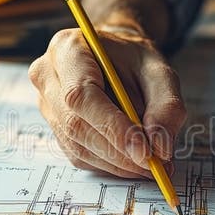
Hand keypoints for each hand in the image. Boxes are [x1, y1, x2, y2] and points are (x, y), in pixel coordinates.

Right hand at [29, 27, 185, 177]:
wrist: (113, 59)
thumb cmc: (133, 60)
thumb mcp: (159, 70)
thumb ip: (167, 105)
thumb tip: (160, 147)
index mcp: (68, 49)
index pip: (82, 95)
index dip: (113, 127)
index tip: (144, 151)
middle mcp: (48, 77)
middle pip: (77, 126)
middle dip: (119, 151)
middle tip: (155, 164)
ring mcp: (47, 105)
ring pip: (78, 146)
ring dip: (118, 162)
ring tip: (151, 163)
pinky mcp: (55, 129)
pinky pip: (80, 156)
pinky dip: (111, 164)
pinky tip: (133, 160)